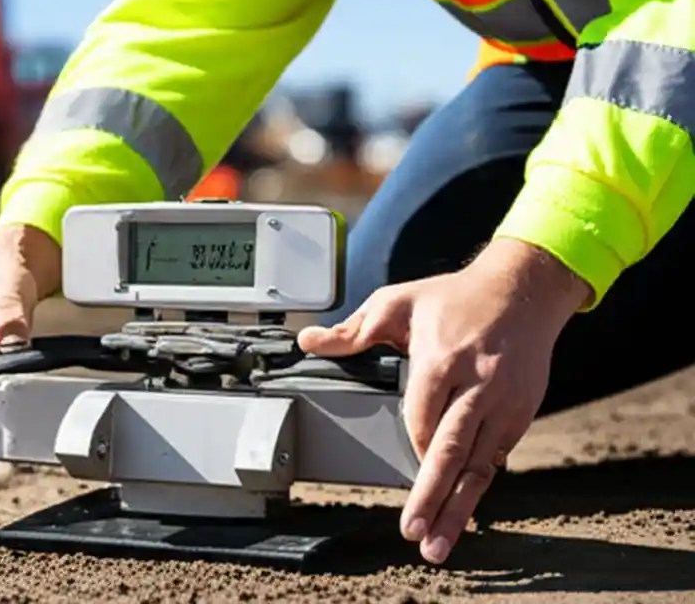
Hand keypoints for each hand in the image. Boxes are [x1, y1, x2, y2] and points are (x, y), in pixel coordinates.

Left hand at [297, 238, 588, 563]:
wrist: (524, 289)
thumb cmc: (456, 298)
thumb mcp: (398, 302)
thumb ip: (353, 329)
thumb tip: (309, 341)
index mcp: (443, 358)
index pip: (421, 415)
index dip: (410, 443)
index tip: (401, 472)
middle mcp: (477, 385)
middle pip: (450, 449)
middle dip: (432, 496)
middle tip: (414, 532)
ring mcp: (503, 403)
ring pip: (477, 464)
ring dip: (458, 507)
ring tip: (438, 543)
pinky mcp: (520, 414)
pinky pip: (495, 458)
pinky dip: (478, 488)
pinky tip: (462, 516)